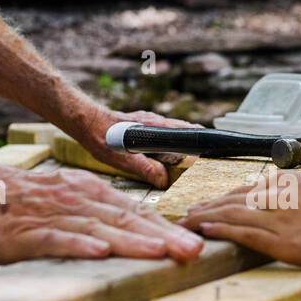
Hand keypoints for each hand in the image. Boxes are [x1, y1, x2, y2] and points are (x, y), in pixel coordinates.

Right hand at [0, 154, 204, 264]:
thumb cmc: (6, 203)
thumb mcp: (55, 204)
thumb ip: (88, 217)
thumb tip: (123, 237)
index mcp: (82, 193)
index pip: (132, 211)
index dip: (165, 228)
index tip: (196, 243)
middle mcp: (70, 200)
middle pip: (123, 219)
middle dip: (161, 237)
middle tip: (194, 252)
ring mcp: (45, 216)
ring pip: (96, 229)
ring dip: (131, 242)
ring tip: (162, 253)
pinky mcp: (19, 233)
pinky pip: (52, 239)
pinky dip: (77, 246)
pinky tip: (99, 254)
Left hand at [66, 107, 198, 188]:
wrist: (85, 122)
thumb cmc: (103, 138)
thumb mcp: (124, 158)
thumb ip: (145, 168)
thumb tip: (164, 179)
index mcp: (156, 127)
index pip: (187, 129)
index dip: (201, 137)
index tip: (214, 147)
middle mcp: (155, 120)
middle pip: (184, 128)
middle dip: (196, 139)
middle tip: (208, 153)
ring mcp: (148, 120)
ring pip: (173, 129)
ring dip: (183, 139)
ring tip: (191, 155)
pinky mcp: (141, 123)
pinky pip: (162, 131)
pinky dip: (170, 139)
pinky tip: (166, 151)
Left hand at [177, 173, 300, 269]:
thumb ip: (299, 188)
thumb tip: (283, 186)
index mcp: (290, 184)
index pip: (248, 189)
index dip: (225, 197)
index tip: (210, 202)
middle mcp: (280, 197)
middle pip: (233, 199)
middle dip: (207, 205)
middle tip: (187, 211)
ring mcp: (279, 219)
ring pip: (232, 214)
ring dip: (205, 216)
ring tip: (187, 221)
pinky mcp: (281, 241)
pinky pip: (244, 234)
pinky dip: (221, 230)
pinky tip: (206, 230)